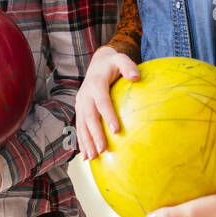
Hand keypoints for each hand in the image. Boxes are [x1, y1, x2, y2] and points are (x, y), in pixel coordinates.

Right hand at [75, 46, 138, 160]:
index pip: (102, 101)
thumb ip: (128, 66)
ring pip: (81, 124)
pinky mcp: (79, 109)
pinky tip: (86, 155)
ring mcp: (80, 103)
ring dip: (86, 142)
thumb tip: (137, 77)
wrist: (97, 63)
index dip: (108, 115)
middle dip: (95, 134)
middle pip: (89, 117)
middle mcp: (85, 95)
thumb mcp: (121, 59)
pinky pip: (79, 127)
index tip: (116, 130)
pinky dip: (81, 141)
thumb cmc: (113, 64)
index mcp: (96, 84)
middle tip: (103, 150)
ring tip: (92, 157)